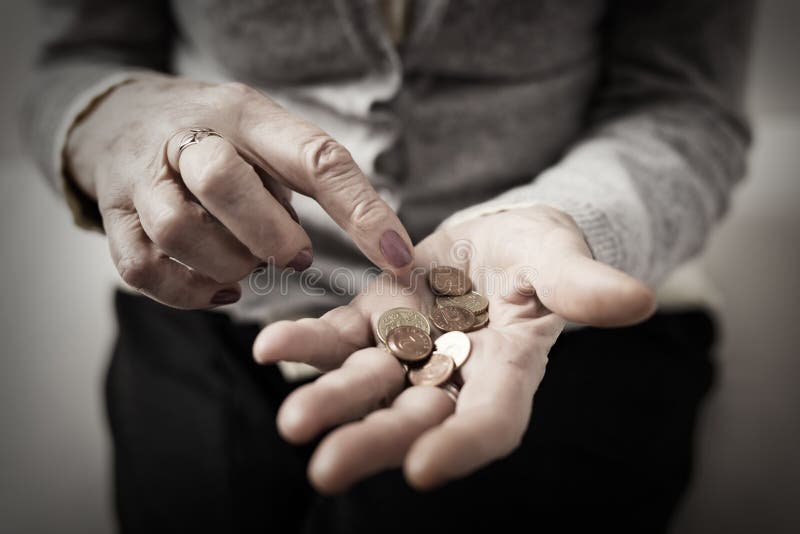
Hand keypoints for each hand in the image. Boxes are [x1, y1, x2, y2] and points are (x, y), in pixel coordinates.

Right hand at [66, 75, 413, 307]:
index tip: (398, 257)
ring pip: (178, 231)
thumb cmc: (218, 137)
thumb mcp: (267, 134)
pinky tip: (219, 286)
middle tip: (294, 256)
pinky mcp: (113, 217)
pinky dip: (189, 292)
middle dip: (270, 234)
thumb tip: (368, 246)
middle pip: (222, 180)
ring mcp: (141, 178)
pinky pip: (144, 269)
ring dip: (228, 264)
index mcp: (245, 114)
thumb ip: (308, 176)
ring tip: (248, 265)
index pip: (313, 156)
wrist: (121, 120)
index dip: (361, 211)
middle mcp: (187, 138)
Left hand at [253, 206, 654, 492]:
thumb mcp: (561, 260)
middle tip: (326, 468)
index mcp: (508, 368)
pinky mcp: (374, 321)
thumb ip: (583, 286)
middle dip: (374, 442)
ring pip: (368, 385)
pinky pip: (338, 337)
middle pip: (415, 418)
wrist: (498, 239)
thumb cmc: (541, 253)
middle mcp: (453, 374)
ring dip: (329, 400)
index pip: (491, 419)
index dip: (463, 445)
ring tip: (291, 420)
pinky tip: (270, 346)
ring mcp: (409, 350)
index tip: (425, 470)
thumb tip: (636, 301)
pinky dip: (306, 343)